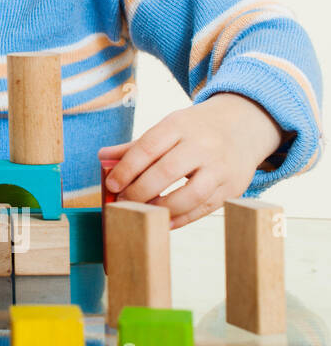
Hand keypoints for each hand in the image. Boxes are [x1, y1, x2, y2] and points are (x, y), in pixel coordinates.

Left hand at [99, 93, 282, 228]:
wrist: (243, 125)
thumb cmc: (194, 129)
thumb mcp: (168, 128)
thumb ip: (135, 146)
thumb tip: (102, 158)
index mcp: (180, 125)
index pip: (148, 148)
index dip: (126, 169)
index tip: (111, 185)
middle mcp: (203, 145)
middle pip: (167, 172)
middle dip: (139, 191)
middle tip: (123, 201)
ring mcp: (221, 167)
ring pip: (190, 195)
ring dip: (161, 208)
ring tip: (142, 212)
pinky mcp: (234, 187)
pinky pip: (205, 208)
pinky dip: (182, 218)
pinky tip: (163, 220)